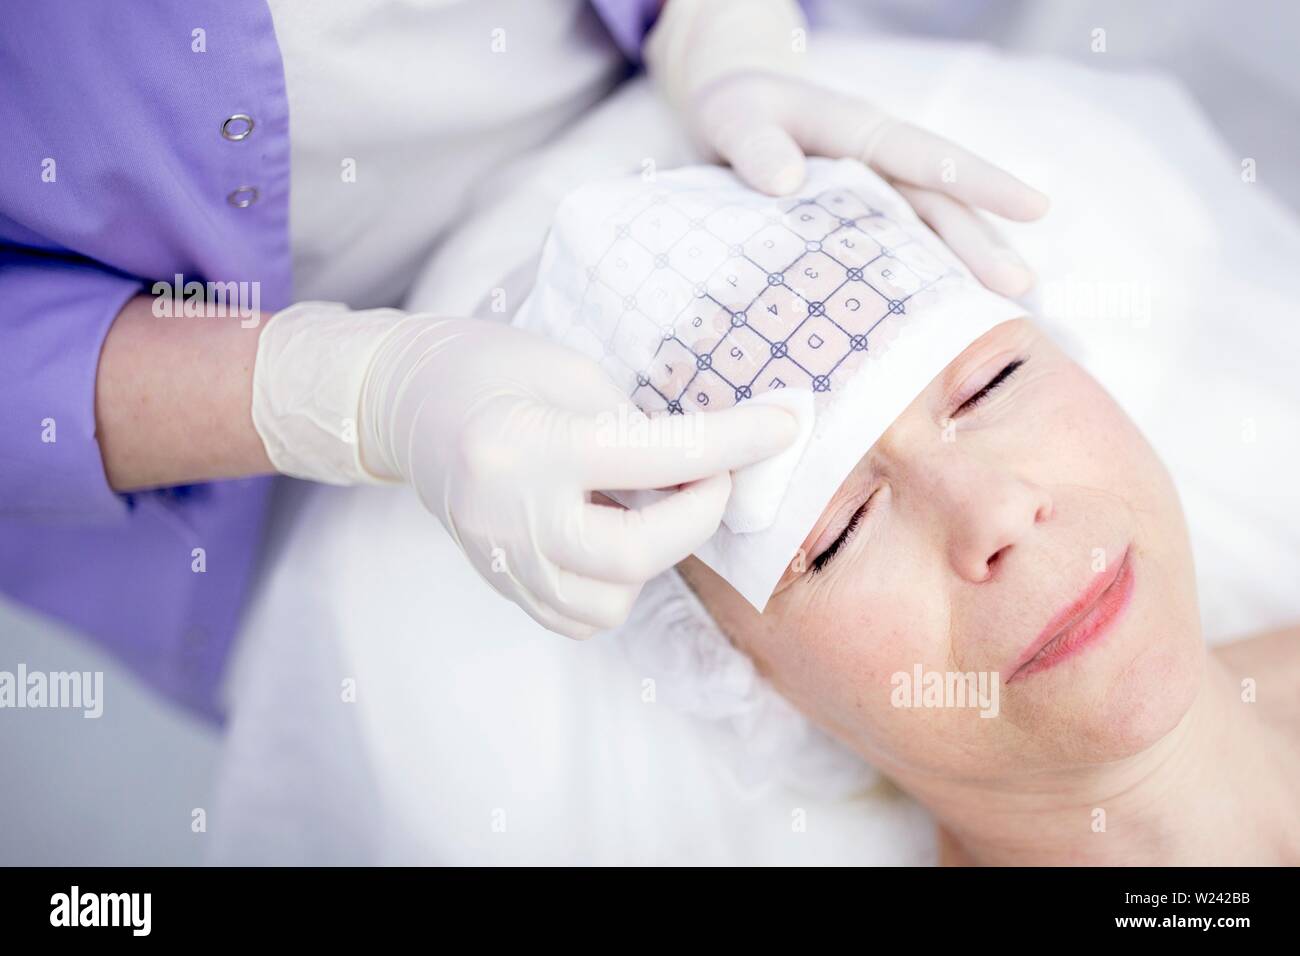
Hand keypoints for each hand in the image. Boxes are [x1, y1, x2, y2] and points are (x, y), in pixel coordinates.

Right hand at [358, 317, 798, 637]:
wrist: (404, 404)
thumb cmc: (489, 368)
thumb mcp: (569, 370)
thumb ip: (635, 424)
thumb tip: (707, 462)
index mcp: (527, 446)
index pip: (657, 454)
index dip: (736, 439)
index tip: (787, 423)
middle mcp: (510, 516)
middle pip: (636, 553)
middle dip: (699, 513)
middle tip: (713, 472)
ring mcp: (500, 560)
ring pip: (612, 599)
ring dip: (656, 553)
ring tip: (648, 500)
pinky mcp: (502, 583)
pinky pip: (582, 615)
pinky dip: (617, 583)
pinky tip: (614, 532)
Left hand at [690, 72, 1048, 297]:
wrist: (724, 127)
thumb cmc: (734, 112)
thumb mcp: (734, 116)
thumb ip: (755, 144)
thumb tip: (786, 183)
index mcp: (865, 133)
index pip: (931, 159)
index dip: (981, 182)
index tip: (1035, 207)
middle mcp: (883, 173)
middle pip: (942, 212)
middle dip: (982, 248)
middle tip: (1019, 290)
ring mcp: (876, 210)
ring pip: (930, 246)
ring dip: (962, 283)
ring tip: (1002, 325)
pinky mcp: (857, 243)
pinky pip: (893, 273)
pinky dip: (916, 304)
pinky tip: (938, 343)